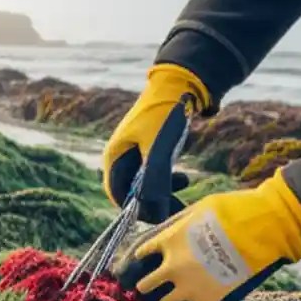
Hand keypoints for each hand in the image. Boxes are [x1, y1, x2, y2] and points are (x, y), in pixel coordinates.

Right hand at [101, 63, 210, 222]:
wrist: (181, 82)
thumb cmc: (165, 114)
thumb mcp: (159, 150)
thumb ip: (155, 181)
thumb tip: (154, 213)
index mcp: (115, 156)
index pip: (118, 195)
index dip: (136, 210)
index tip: (159, 218)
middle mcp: (123, 156)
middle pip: (134, 191)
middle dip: (155, 203)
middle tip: (178, 211)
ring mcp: (137, 152)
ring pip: (148, 183)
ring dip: (165, 192)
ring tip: (185, 192)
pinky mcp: (152, 148)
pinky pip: (158, 172)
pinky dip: (170, 179)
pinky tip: (185, 178)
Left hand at [115, 170, 300, 300]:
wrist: (262, 230)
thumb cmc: (233, 212)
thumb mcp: (198, 211)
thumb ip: (180, 225)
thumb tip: (171, 233)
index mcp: (168, 241)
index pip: (141, 253)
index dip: (142, 256)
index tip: (144, 259)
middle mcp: (172, 267)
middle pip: (145, 286)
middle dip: (147, 284)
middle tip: (151, 285)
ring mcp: (188, 288)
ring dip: (168, 299)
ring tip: (176, 296)